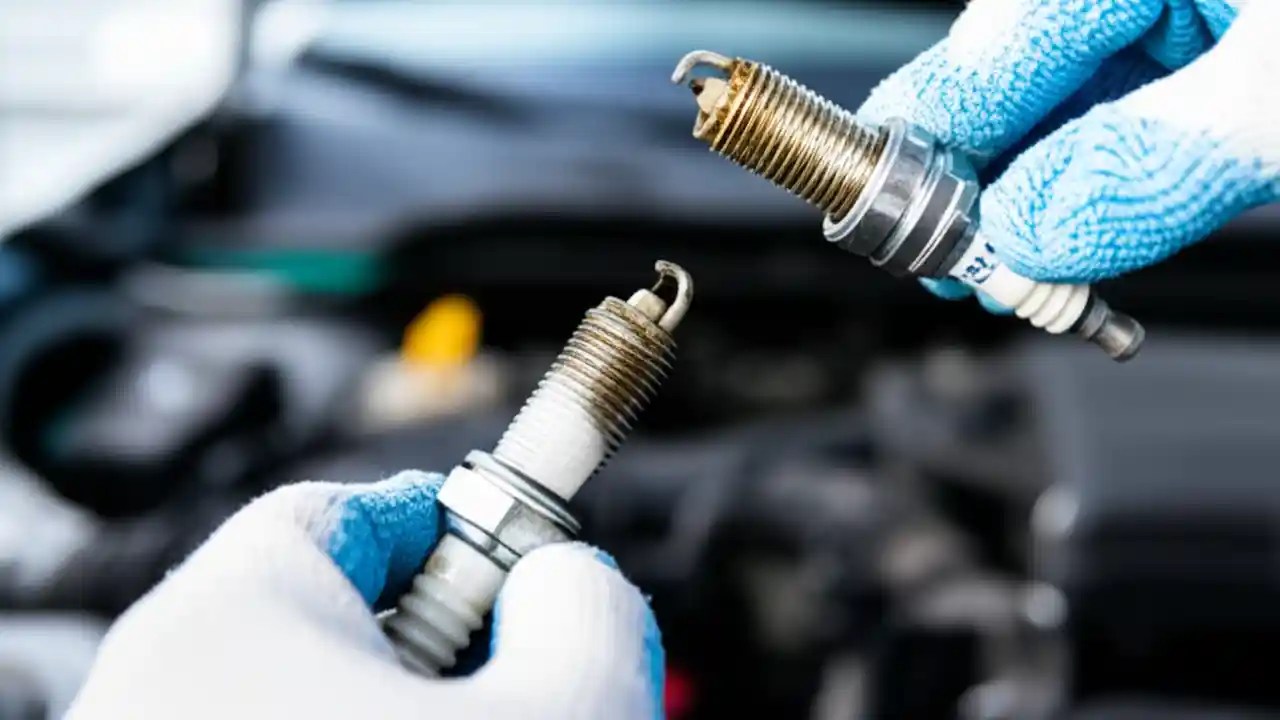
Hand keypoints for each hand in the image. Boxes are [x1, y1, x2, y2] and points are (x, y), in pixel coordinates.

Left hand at [66, 472, 663, 719]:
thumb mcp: (568, 715)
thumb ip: (588, 607)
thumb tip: (570, 581)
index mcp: (226, 625)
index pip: (356, 510)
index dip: (467, 522)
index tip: (531, 551)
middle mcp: (155, 688)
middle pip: (334, 612)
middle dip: (445, 644)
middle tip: (512, 694)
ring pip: (307, 696)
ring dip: (406, 706)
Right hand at [858, 0, 1278, 303]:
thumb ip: (1150, 163)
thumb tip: (1027, 231)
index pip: (1000, 44)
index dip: (943, 145)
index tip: (911, 233)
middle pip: (1020, 77)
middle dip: (992, 181)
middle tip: (975, 269)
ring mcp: (1180, 12)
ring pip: (1071, 111)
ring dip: (1049, 198)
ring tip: (1040, 272)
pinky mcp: (1214, 54)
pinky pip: (1131, 121)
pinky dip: (1112, 187)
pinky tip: (1097, 233)